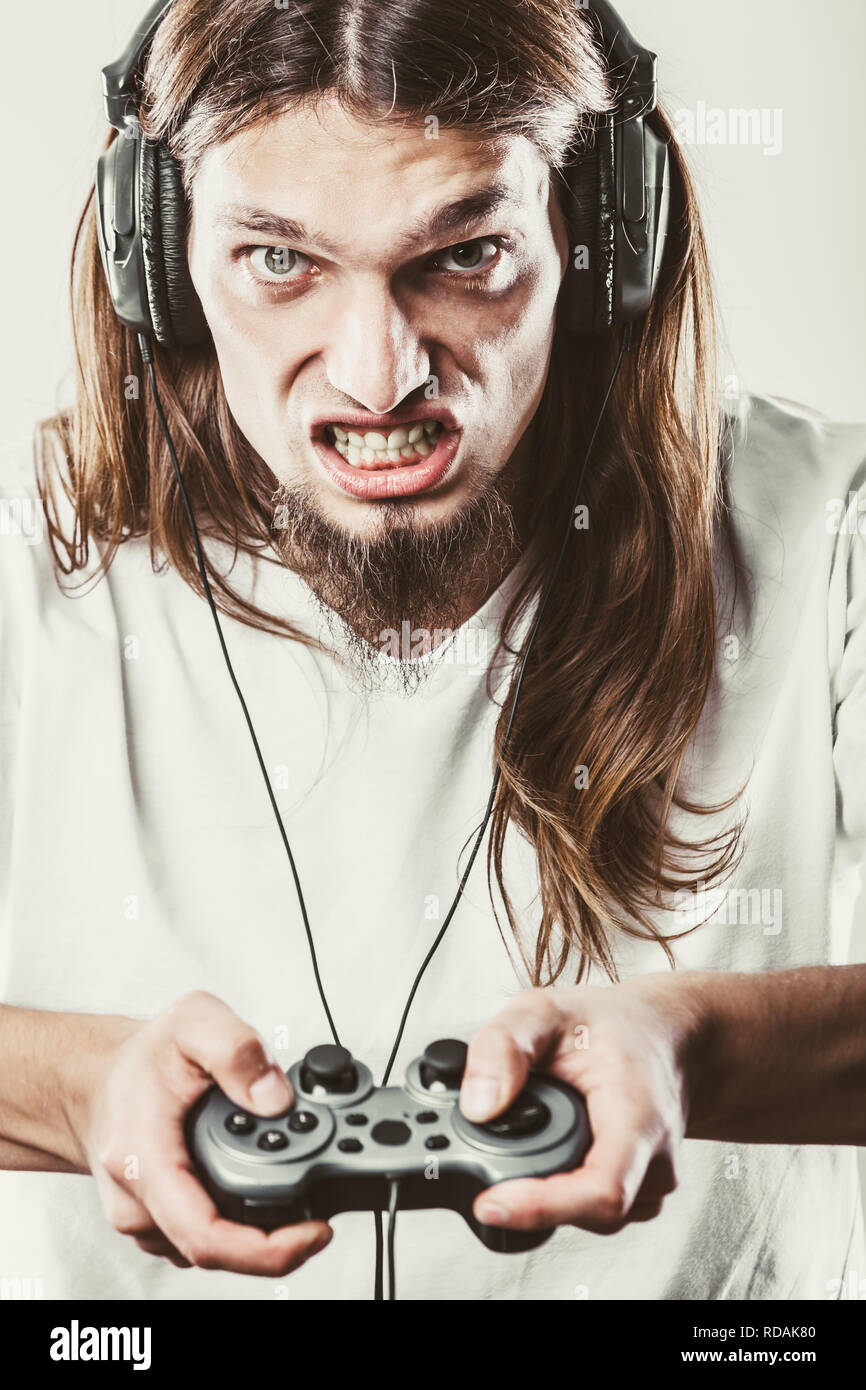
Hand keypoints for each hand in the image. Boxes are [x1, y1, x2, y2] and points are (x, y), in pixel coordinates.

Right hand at [73, 991, 332, 1273]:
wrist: (98, 1082)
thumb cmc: (141, 1059)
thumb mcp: (193, 1022)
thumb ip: (237, 1049)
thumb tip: (275, 1098)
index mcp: (143, 1159)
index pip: (205, 1236)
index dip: (267, 1250)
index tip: (313, 1233)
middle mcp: (139, 1205)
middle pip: (221, 1248)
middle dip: (277, 1228)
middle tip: (313, 1185)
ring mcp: (148, 1223)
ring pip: (218, 1246)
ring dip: (259, 1221)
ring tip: (281, 1170)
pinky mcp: (161, 1227)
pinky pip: (210, 1238)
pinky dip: (241, 1217)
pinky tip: (257, 1182)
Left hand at [459, 975, 702, 1234]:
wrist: (661, 1033)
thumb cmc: (608, 1024)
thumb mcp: (543, 1011)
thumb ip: (504, 1046)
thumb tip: (478, 1106)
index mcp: (638, 1115)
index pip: (601, 1189)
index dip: (544, 1207)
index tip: (489, 1204)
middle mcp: (655, 1159)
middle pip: (588, 1212)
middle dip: (532, 1196)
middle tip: (488, 1160)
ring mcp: (653, 1181)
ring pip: (589, 1216)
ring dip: (548, 1192)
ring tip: (529, 1139)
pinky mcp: (642, 1192)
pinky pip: (594, 1211)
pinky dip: (563, 1190)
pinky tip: (554, 1151)